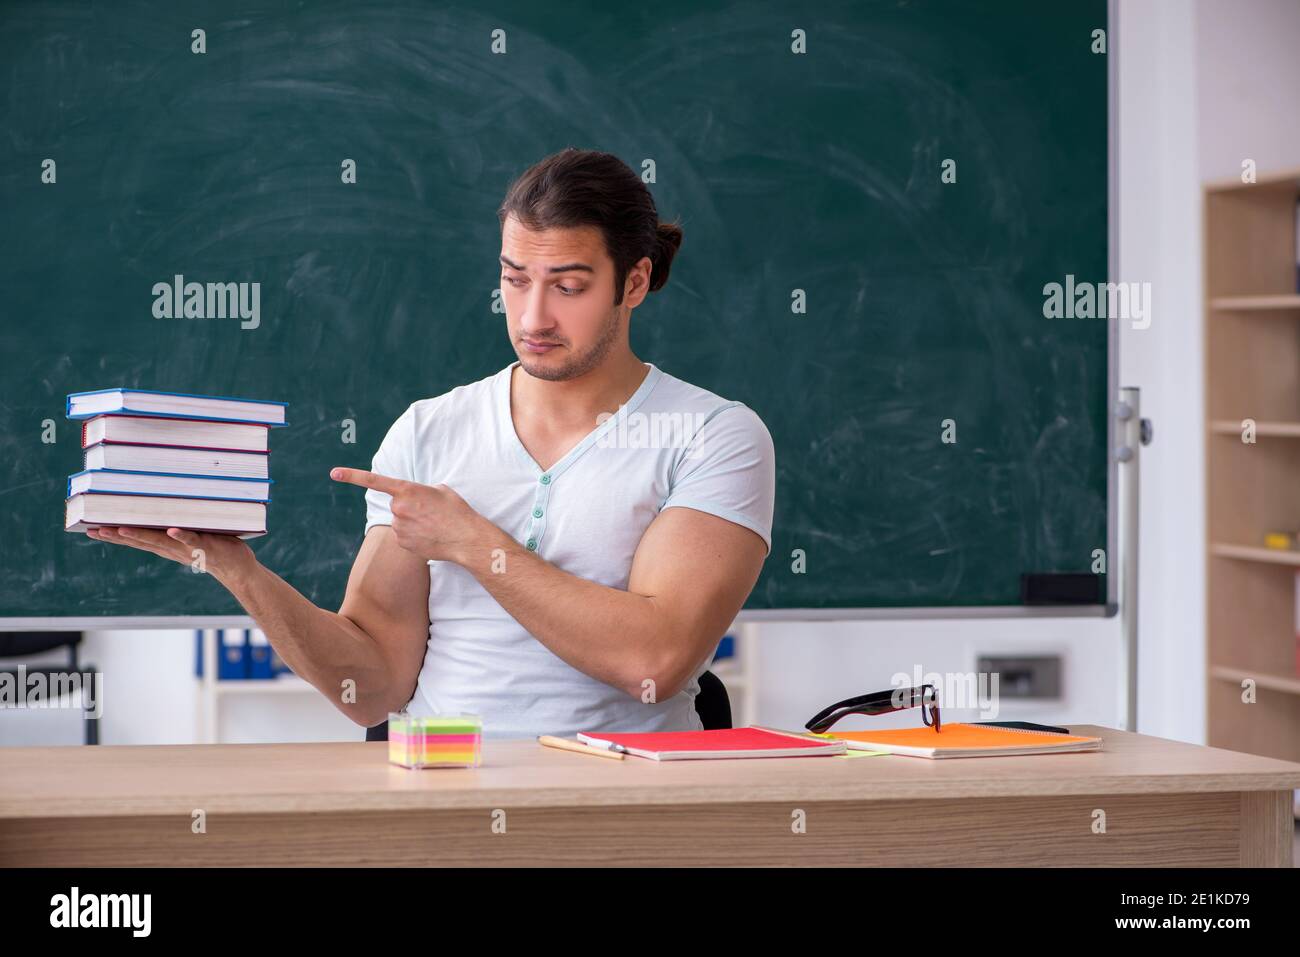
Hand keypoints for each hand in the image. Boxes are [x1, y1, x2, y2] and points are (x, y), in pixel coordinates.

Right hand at [85, 526, 256, 584]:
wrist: (238, 568)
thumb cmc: (214, 546)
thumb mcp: (190, 532)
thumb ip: (176, 521)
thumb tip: (161, 501)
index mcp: (165, 545)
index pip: (134, 539)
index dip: (112, 534)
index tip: (89, 528)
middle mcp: (171, 548)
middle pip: (139, 541)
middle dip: (116, 535)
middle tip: (93, 529)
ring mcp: (187, 548)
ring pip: (160, 541)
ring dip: (140, 535)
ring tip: (120, 529)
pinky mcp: (206, 546)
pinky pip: (193, 540)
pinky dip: (183, 536)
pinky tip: (172, 531)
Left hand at [330, 467, 487, 563]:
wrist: (466, 539)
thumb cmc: (457, 512)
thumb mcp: (441, 491)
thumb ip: (421, 491)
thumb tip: (415, 500)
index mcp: (407, 490)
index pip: (374, 481)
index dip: (352, 476)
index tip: (334, 473)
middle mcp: (399, 508)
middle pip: (396, 504)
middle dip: (409, 506)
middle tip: (430, 512)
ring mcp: (399, 527)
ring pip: (399, 521)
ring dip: (412, 522)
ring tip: (432, 525)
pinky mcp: (402, 543)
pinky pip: (403, 535)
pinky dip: (414, 535)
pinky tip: (429, 536)